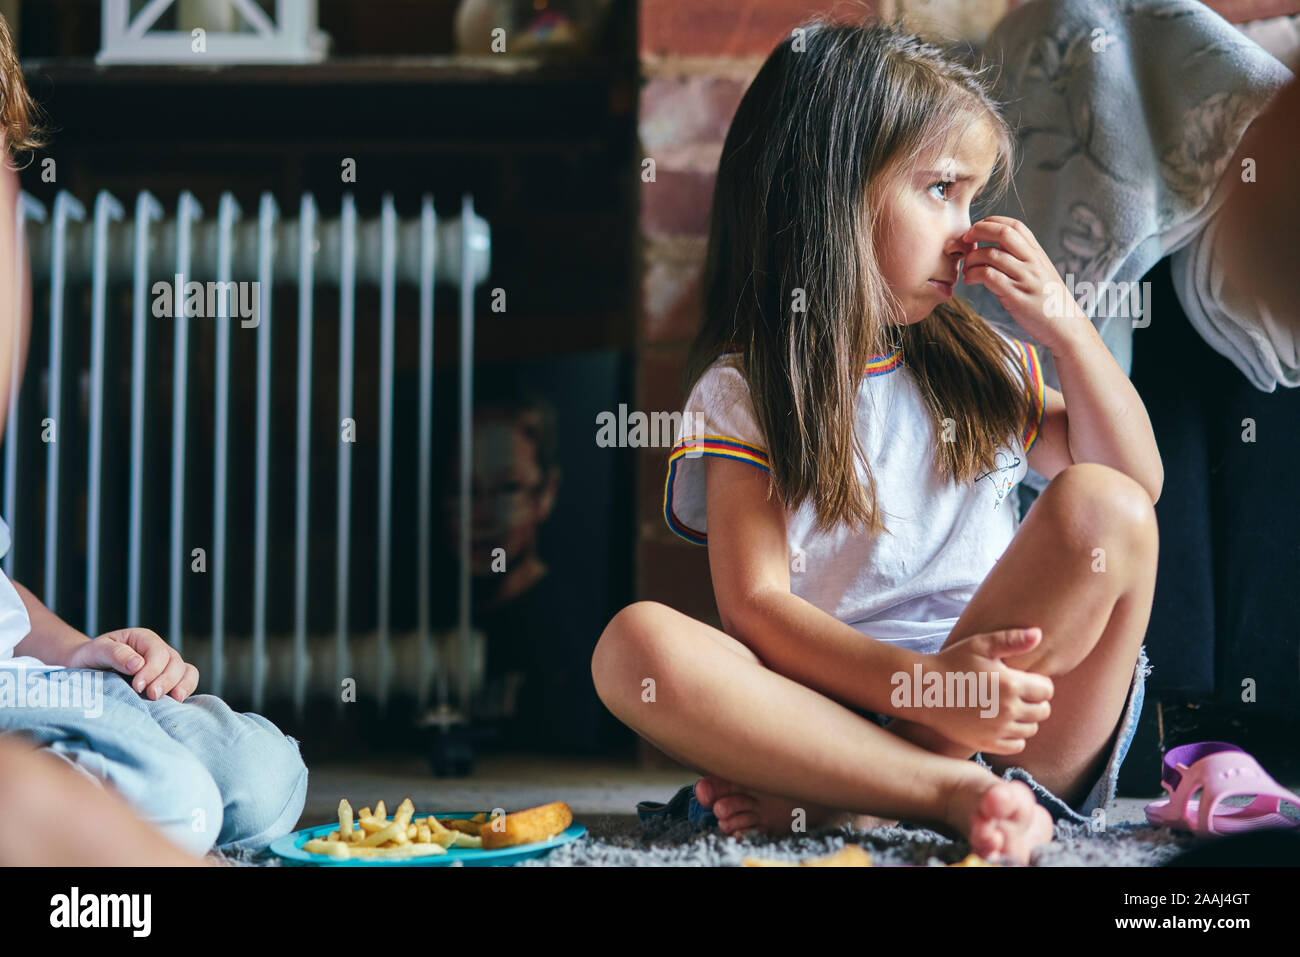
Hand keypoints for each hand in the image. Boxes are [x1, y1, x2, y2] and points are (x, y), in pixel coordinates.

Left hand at [65, 628, 199, 702]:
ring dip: (180, 686)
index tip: (137, 686)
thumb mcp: (96, 650)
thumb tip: (138, 664)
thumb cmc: (90, 658)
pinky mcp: (168, 681)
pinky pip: (187, 681)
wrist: (84, 668)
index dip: (152, 670)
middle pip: (176, 662)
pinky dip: (186, 689)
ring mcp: (166, 666)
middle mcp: (159, 651)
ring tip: (170, 700)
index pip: (158, 653)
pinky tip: (176, 701)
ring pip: (186, 672)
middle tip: (151, 696)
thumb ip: (116, 654)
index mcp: (143, 639)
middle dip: (166, 681)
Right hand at [914, 628, 1053, 755]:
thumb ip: (1012, 639)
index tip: (1023, 679)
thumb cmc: (952, 662)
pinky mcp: (987, 743)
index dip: (1039, 683)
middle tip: (1017, 693)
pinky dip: (1015, 736)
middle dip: (1035, 701)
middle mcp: (1008, 709)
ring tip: (1009, 707)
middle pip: (1043, 711)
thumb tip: (1039, 634)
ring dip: (1025, 719)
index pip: (1047, 690)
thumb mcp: (980, 644)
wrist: (924, 690)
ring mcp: (998, 729)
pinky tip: (1002, 723)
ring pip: (1031, 729)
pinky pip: (1017, 746)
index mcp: (1011, 684)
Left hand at [958, 216, 1088, 356]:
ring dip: (971, 259)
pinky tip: (970, 280)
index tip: (976, 229)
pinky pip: (990, 276)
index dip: (992, 222)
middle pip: (1003, 233)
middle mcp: (1032, 261)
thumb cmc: (1048, 300)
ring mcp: (1025, 277)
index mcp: (1037, 253)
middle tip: (965, 240)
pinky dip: (974, 275)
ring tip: (966, 269)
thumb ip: (1021, 259)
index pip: (1015, 225)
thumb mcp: (1039, 273)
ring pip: (992, 255)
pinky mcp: (1016, 295)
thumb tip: (993, 250)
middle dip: (978, 231)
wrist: (1065, 325)